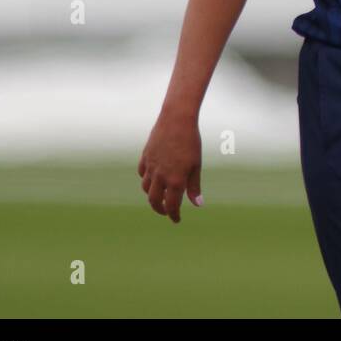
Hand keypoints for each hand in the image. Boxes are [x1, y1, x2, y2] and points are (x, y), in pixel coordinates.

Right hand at [138, 109, 202, 223]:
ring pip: (146, 188)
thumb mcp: (196, 165)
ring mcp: (150, 166)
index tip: (177, 220)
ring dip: (152, 195)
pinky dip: (146, 180)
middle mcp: (160, 176)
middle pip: (154, 201)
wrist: (176, 120)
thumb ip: (194, 186)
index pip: (172, 205)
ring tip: (160, 196)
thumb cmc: (191, 142)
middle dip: (160, 209)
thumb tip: (197, 204)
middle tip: (167, 211)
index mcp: (175, 180)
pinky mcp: (145, 156)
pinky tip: (153, 179)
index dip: (174, 215)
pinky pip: (142, 173)